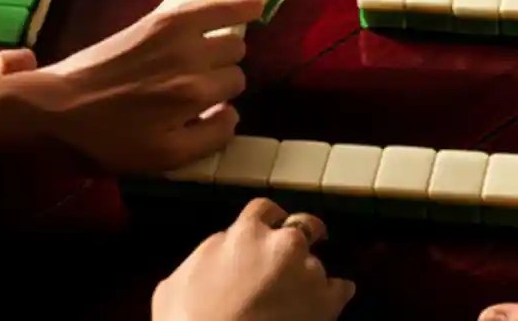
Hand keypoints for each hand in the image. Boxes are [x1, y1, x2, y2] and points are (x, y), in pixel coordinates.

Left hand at [34, 0, 263, 172]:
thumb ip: (210, 138)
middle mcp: (192, 61)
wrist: (55, 109)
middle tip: (198, 85)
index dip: (222, 99)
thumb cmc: (106, 140)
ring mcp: (175, 36)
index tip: (203, 107)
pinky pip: (207, 7)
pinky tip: (252, 5)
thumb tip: (233, 114)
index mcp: (194, 96)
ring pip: (228, 32)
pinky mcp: (157, 21)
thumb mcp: (162, 159)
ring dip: (226, 42)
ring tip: (216, 50)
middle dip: (226, 70)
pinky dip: (232, 4)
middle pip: (235, 58)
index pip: (235, 88)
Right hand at [154, 198, 355, 320]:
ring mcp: (308, 271)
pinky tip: (320, 308)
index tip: (270, 229)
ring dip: (307, 276)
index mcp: (244, 234)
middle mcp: (282, 244)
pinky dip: (333, 296)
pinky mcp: (327, 301)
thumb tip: (218, 251)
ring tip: (294, 298)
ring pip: (316, 263)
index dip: (269, 221)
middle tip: (295, 254)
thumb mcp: (176, 282)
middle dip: (301, 237)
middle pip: (303, 226)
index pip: (263, 210)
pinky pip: (341, 289)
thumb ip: (205, 256)